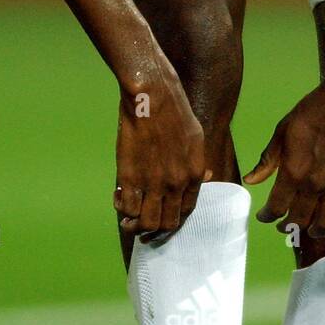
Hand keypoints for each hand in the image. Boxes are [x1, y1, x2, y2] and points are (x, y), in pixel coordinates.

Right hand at [114, 58, 210, 242]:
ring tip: (129, 218)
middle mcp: (176, 183)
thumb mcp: (196, 138)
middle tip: (144, 225)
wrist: (153, 95)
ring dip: (137, 224)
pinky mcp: (130, 176)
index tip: (164, 219)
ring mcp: (153, 182)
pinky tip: (119, 197)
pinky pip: (127, 207)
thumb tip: (205, 177)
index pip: (186, 212)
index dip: (174, 220)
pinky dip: (122, 208)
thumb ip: (198, 163)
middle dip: (156, 229)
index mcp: (194, 174)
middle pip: (167, 223)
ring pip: (147, 222)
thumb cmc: (174, 111)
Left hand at [243, 79, 324, 239]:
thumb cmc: (312, 112)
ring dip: (315, 231)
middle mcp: (314, 185)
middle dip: (288, 226)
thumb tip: (250, 180)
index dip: (268, 216)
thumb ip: (267, 160)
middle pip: (299, 220)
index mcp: (292, 172)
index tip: (265, 216)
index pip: (276, 208)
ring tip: (310, 231)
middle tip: (285, 226)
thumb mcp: (282, 132)